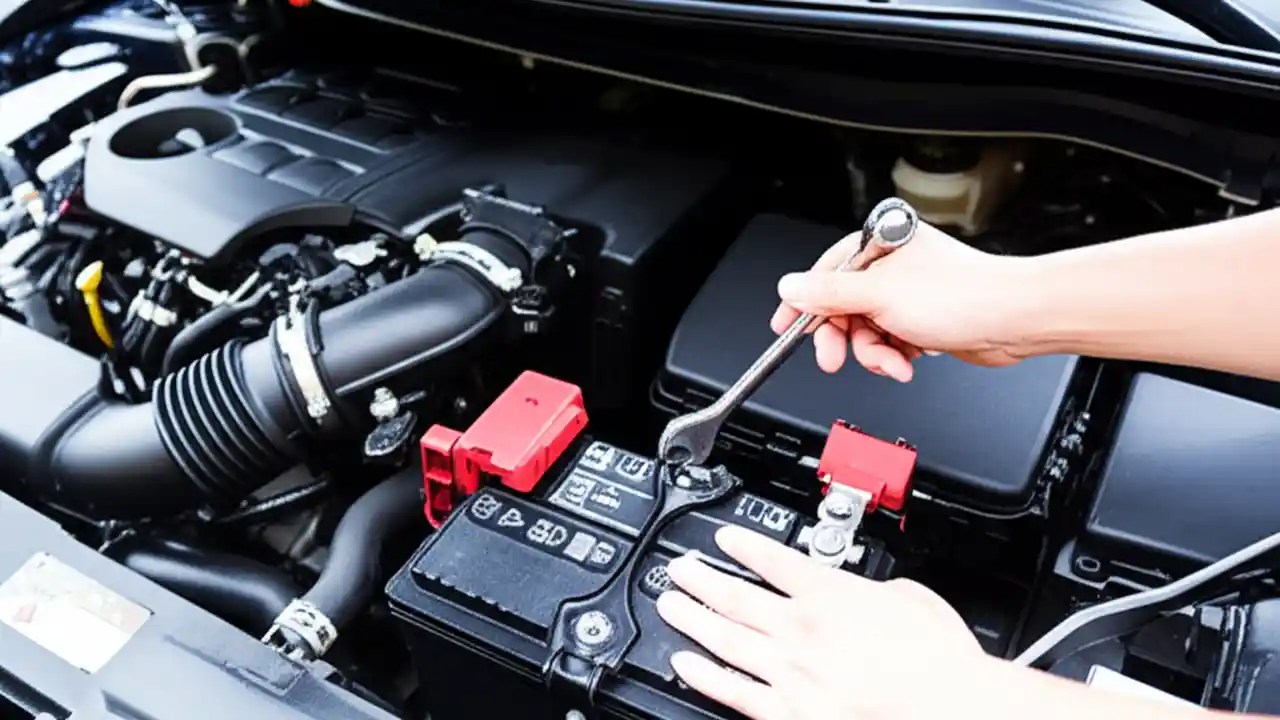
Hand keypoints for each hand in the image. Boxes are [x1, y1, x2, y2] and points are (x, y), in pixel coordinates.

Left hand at [657, 525, 997, 719]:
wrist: (953, 711)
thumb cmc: (942, 664)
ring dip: (692, 618)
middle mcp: (802, 629)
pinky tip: (684, 665)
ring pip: (724, 638)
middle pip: (735, 596)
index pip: (774, 560)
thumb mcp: (916, 599)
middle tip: (678, 570)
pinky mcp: (788, 714)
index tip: (723, 539)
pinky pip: (733, 691)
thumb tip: (875, 593)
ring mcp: (790, 673)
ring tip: (671, 605)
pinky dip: (703, 676)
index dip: (742, 546)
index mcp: (832, 594)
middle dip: (700, 579)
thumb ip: (881, 591)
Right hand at [771, 222, 1030, 380]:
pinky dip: (893, 356)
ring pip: (865, 330)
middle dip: (842, 337)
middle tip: (834, 358)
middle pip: (842, 306)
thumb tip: (790, 288)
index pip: (824, 273)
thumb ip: (828, 294)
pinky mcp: (920, 319)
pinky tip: (907, 361)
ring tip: (891, 361)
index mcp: (878, 244)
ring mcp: (906, 293)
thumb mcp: (878, 295)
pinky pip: (888, 341)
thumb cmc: (963, 295)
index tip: (785, 326)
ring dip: (873, 353)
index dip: (803, 304)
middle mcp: (891, 265)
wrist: (1012, 320)